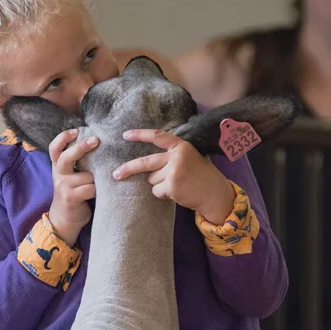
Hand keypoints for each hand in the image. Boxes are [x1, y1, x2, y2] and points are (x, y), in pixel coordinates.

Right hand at [47, 128, 98, 241]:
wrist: (64, 219)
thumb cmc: (73, 194)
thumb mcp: (70, 176)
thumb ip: (77, 163)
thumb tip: (97, 143)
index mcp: (58, 167)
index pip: (55, 148)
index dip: (63, 138)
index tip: (75, 131)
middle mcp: (58, 175)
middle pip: (67, 157)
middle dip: (81, 147)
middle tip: (96, 140)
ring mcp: (63, 187)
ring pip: (86, 175)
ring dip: (97, 177)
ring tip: (103, 180)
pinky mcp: (71, 198)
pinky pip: (89, 188)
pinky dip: (98, 189)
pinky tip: (102, 191)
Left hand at [114, 130, 235, 222]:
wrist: (214, 193)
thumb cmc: (200, 175)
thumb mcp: (189, 157)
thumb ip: (171, 155)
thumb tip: (146, 162)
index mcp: (181, 146)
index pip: (157, 136)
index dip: (140, 135)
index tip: (125, 135)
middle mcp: (177, 156)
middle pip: (146, 162)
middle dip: (128, 169)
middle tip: (115, 174)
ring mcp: (174, 171)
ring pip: (152, 179)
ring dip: (159, 185)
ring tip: (177, 184)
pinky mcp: (172, 186)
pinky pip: (156, 191)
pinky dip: (163, 194)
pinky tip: (177, 192)